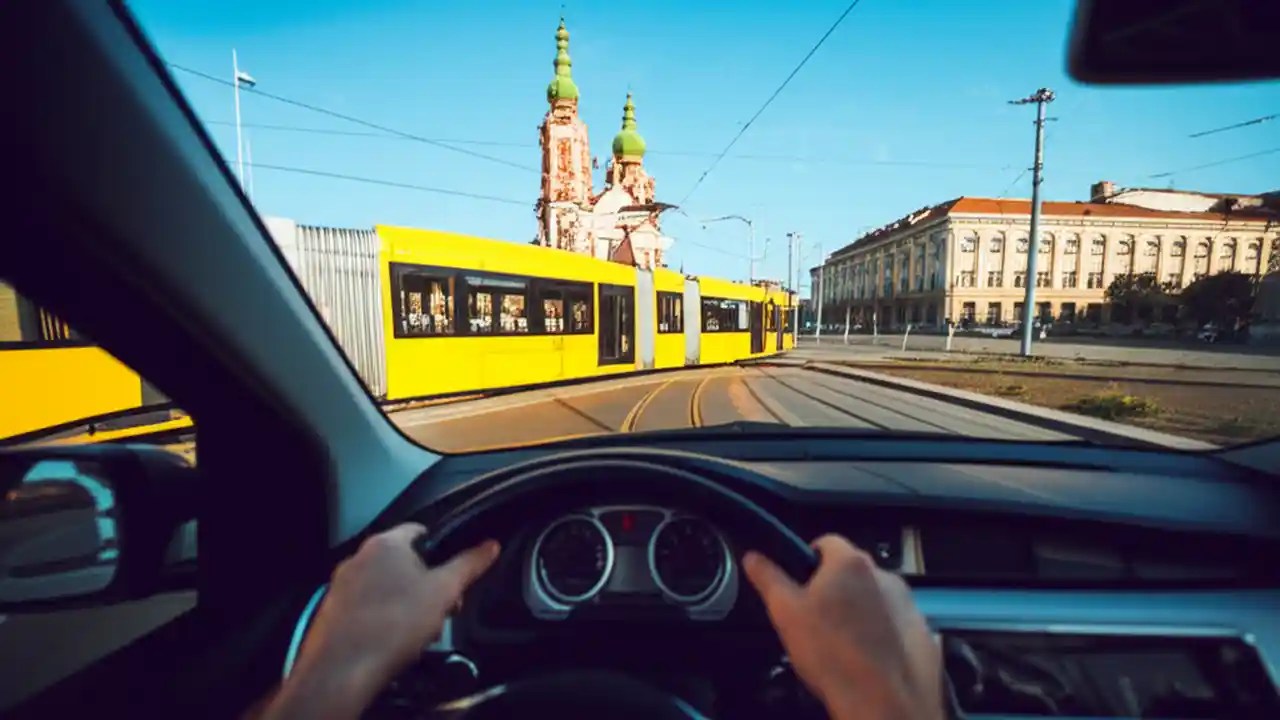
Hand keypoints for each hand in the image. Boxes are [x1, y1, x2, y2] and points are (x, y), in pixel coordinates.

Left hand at [261, 524, 499, 719]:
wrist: (345, 667)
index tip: (451, 575)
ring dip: (403, 602)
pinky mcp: (331, 609)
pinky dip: (380, 617)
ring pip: (383, 585)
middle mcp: (358, 556)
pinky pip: (365, 606)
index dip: (442, 550)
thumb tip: (490, 545)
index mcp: (386, 543)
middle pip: (403, 561)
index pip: (420, 531)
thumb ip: (469, 565)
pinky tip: (391, 639)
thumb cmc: (396, 623)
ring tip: (416, 630)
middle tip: (438, 609)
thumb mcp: (444, 592)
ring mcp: (341, 583)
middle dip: (424, 584)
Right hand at [743, 535, 941, 719]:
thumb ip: (768, 578)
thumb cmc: (831, 654)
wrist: (882, 702)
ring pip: (877, 598)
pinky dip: (884, 635)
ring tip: (844, 644)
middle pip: (853, 572)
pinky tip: (869, 658)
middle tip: (817, 620)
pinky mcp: (923, 633)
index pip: (826, 542)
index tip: (800, 585)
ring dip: (862, 611)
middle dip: (835, 589)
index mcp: (850, 563)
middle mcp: (886, 575)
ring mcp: (909, 604)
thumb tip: (754, 558)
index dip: (808, 561)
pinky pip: (897, 625)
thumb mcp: (785, 613)